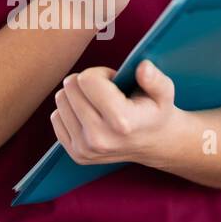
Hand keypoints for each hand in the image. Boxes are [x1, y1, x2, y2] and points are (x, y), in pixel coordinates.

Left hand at [50, 60, 178, 164]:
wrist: (155, 144)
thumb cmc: (156, 111)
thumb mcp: (164, 93)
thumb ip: (155, 79)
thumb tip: (143, 67)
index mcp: (122, 122)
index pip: (87, 80)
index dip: (101, 73)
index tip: (114, 82)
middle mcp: (100, 138)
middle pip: (70, 88)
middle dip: (88, 82)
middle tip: (107, 92)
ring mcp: (86, 149)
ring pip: (60, 100)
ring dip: (78, 96)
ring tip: (100, 104)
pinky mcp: (76, 154)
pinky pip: (56, 117)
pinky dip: (71, 111)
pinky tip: (91, 116)